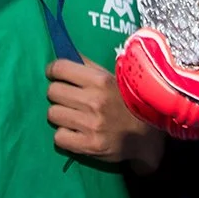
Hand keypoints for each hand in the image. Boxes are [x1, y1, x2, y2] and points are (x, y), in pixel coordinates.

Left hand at [47, 57, 164, 170]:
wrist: (146, 137)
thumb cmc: (127, 103)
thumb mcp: (113, 78)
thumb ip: (88, 65)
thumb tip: (64, 51)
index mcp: (101, 80)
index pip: (60, 68)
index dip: (53, 71)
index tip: (55, 75)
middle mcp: (95, 101)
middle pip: (52, 91)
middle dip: (57, 94)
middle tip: (67, 99)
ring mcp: (92, 125)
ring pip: (52, 113)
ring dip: (60, 115)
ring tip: (73, 116)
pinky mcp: (89, 145)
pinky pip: (58, 137)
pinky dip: (64, 136)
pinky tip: (75, 132)